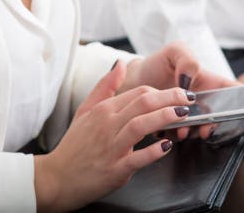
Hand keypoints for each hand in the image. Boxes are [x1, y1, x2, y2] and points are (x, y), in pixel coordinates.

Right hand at [34, 60, 194, 211]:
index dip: (162, 91)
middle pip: (143, 103)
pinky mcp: (114, 169)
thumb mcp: (85, 111)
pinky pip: (137, 158)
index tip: (177, 94)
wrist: (55, 179)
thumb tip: (121, 63)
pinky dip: (153, 151)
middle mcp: (107, 125)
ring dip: (165, 117)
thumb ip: (105, 86)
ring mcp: (111, 147)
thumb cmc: (74, 146)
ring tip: (183, 115)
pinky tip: (167, 146)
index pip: (138, 92)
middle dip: (170, 97)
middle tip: (188, 98)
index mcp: (103, 110)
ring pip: (141, 125)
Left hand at [121, 42, 235, 139]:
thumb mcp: (174, 52)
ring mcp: (190, 114)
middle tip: (206, 129)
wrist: (133, 80)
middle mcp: (203, 100)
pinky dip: (177, 136)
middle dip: (216, 124)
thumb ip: (186, 60)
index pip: (234, 90)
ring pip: (202, 128)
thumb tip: (188, 81)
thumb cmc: (157, 64)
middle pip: (220, 115)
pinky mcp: (175, 126)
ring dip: (195, 132)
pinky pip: (182, 135)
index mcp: (209, 81)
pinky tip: (168, 131)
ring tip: (183, 130)